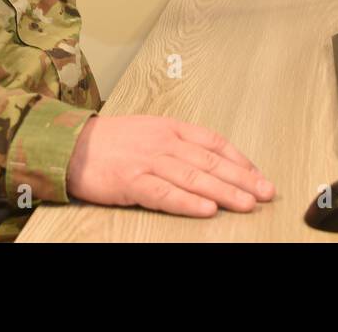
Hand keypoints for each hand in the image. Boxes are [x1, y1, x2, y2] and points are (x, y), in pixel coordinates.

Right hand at [65, 115, 275, 215]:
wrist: (71, 145)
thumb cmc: (111, 142)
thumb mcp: (150, 131)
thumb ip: (179, 144)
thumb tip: (210, 161)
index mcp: (171, 128)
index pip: (214, 143)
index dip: (240, 160)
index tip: (259, 175)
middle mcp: (164, 142)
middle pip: (211, 162)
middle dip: (243, 179)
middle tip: (267, 192)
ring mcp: (149, 161)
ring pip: (194, 177)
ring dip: (225, 191)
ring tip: (247, 203)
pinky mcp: (132, 181)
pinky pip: (165, 193)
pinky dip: (188, 201)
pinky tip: (207, 209)